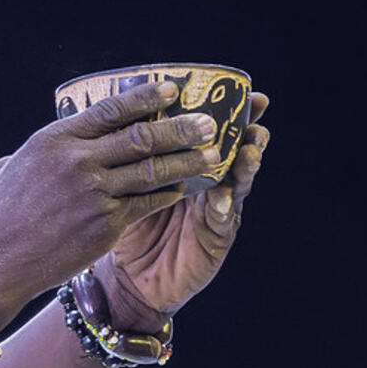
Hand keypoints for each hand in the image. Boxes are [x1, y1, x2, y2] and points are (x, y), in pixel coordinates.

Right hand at [0, 81, 219, 329]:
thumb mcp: (10, 169)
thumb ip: (43, 153)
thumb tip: (62, 142)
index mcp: (53, 141)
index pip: (111, 110)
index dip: (146, 97)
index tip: (172, 89)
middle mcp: (77, 163)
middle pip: (142, 136)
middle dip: (181, 127)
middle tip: (207, 122)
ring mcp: (93, 195)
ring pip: (153, 170)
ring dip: (186, 160)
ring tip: (211, 154)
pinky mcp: (104, 226)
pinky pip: (147, 203)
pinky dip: (168, 194)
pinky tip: (182, 188)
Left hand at [95, 93, 271, 330]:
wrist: (126, 279)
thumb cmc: (124, 227)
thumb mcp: (125, 186)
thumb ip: (128, 157)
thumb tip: (112, 113)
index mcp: (187, 164)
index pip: (208, 131)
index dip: (225, 110)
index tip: (238, 88)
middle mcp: (208, 181)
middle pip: (234, 148)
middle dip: (247, 128)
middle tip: (255, 111)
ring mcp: (217, 208)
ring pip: (240, 180)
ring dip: (247, 163)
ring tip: (249, 149)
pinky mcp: (216, 237)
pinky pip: (225, 219)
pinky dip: (227, 206)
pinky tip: (224, 197)